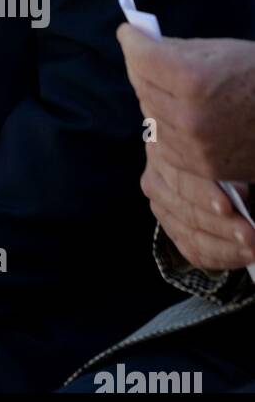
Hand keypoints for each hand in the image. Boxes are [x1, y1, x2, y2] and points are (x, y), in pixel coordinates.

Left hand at [117, 24, 254, 180]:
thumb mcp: (219, 51)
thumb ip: (174, 50)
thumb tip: (139, 44)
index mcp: (192, 79)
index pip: (141, 57)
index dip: (132, 41)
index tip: (129, 33)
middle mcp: (189, 116)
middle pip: (142, 86)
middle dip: (142, 69)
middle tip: (145, 57)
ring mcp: (195, 146)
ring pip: (150, 116)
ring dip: (152, 98)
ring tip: (167, 86)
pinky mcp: (204, 167)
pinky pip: (165, 143)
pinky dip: (165, 126)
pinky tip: (177, 113)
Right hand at [142, 139, 254, 270]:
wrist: (208, 161)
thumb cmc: (223, 149)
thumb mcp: (224, 149)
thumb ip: (227, 165)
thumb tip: (238, 192)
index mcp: (164, 144)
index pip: (180, 176)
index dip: (204, 193)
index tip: (231, 204)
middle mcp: (155, 173)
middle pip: (184, 206)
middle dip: (221, 225)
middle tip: (250, 235)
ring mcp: (159, 201)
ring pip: (187, 231)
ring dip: (223, 246)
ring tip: (252, 249)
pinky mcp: (169, 224)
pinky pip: (189, 248)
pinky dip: (217, 257)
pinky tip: (241, 256)